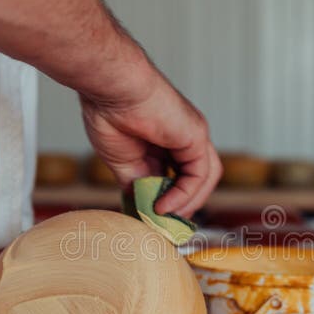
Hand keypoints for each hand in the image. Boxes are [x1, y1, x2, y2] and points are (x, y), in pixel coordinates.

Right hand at [81, 71, 221, 217]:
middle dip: (183, 207)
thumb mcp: (123, 162)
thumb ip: (137, 185)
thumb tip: (142, 209)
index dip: (170, 202)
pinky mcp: (196, 136)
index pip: (178, 179)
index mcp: (165, 142)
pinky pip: (199, 175)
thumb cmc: (109, 113)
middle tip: (165, 226)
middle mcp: (183, 138)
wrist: (109, 88)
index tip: (154, 220)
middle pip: (196, 181)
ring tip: (164, 218)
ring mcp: (192, 136)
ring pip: (204, 180)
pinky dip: (184, 195)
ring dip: (186, 205)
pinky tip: (163, 205)